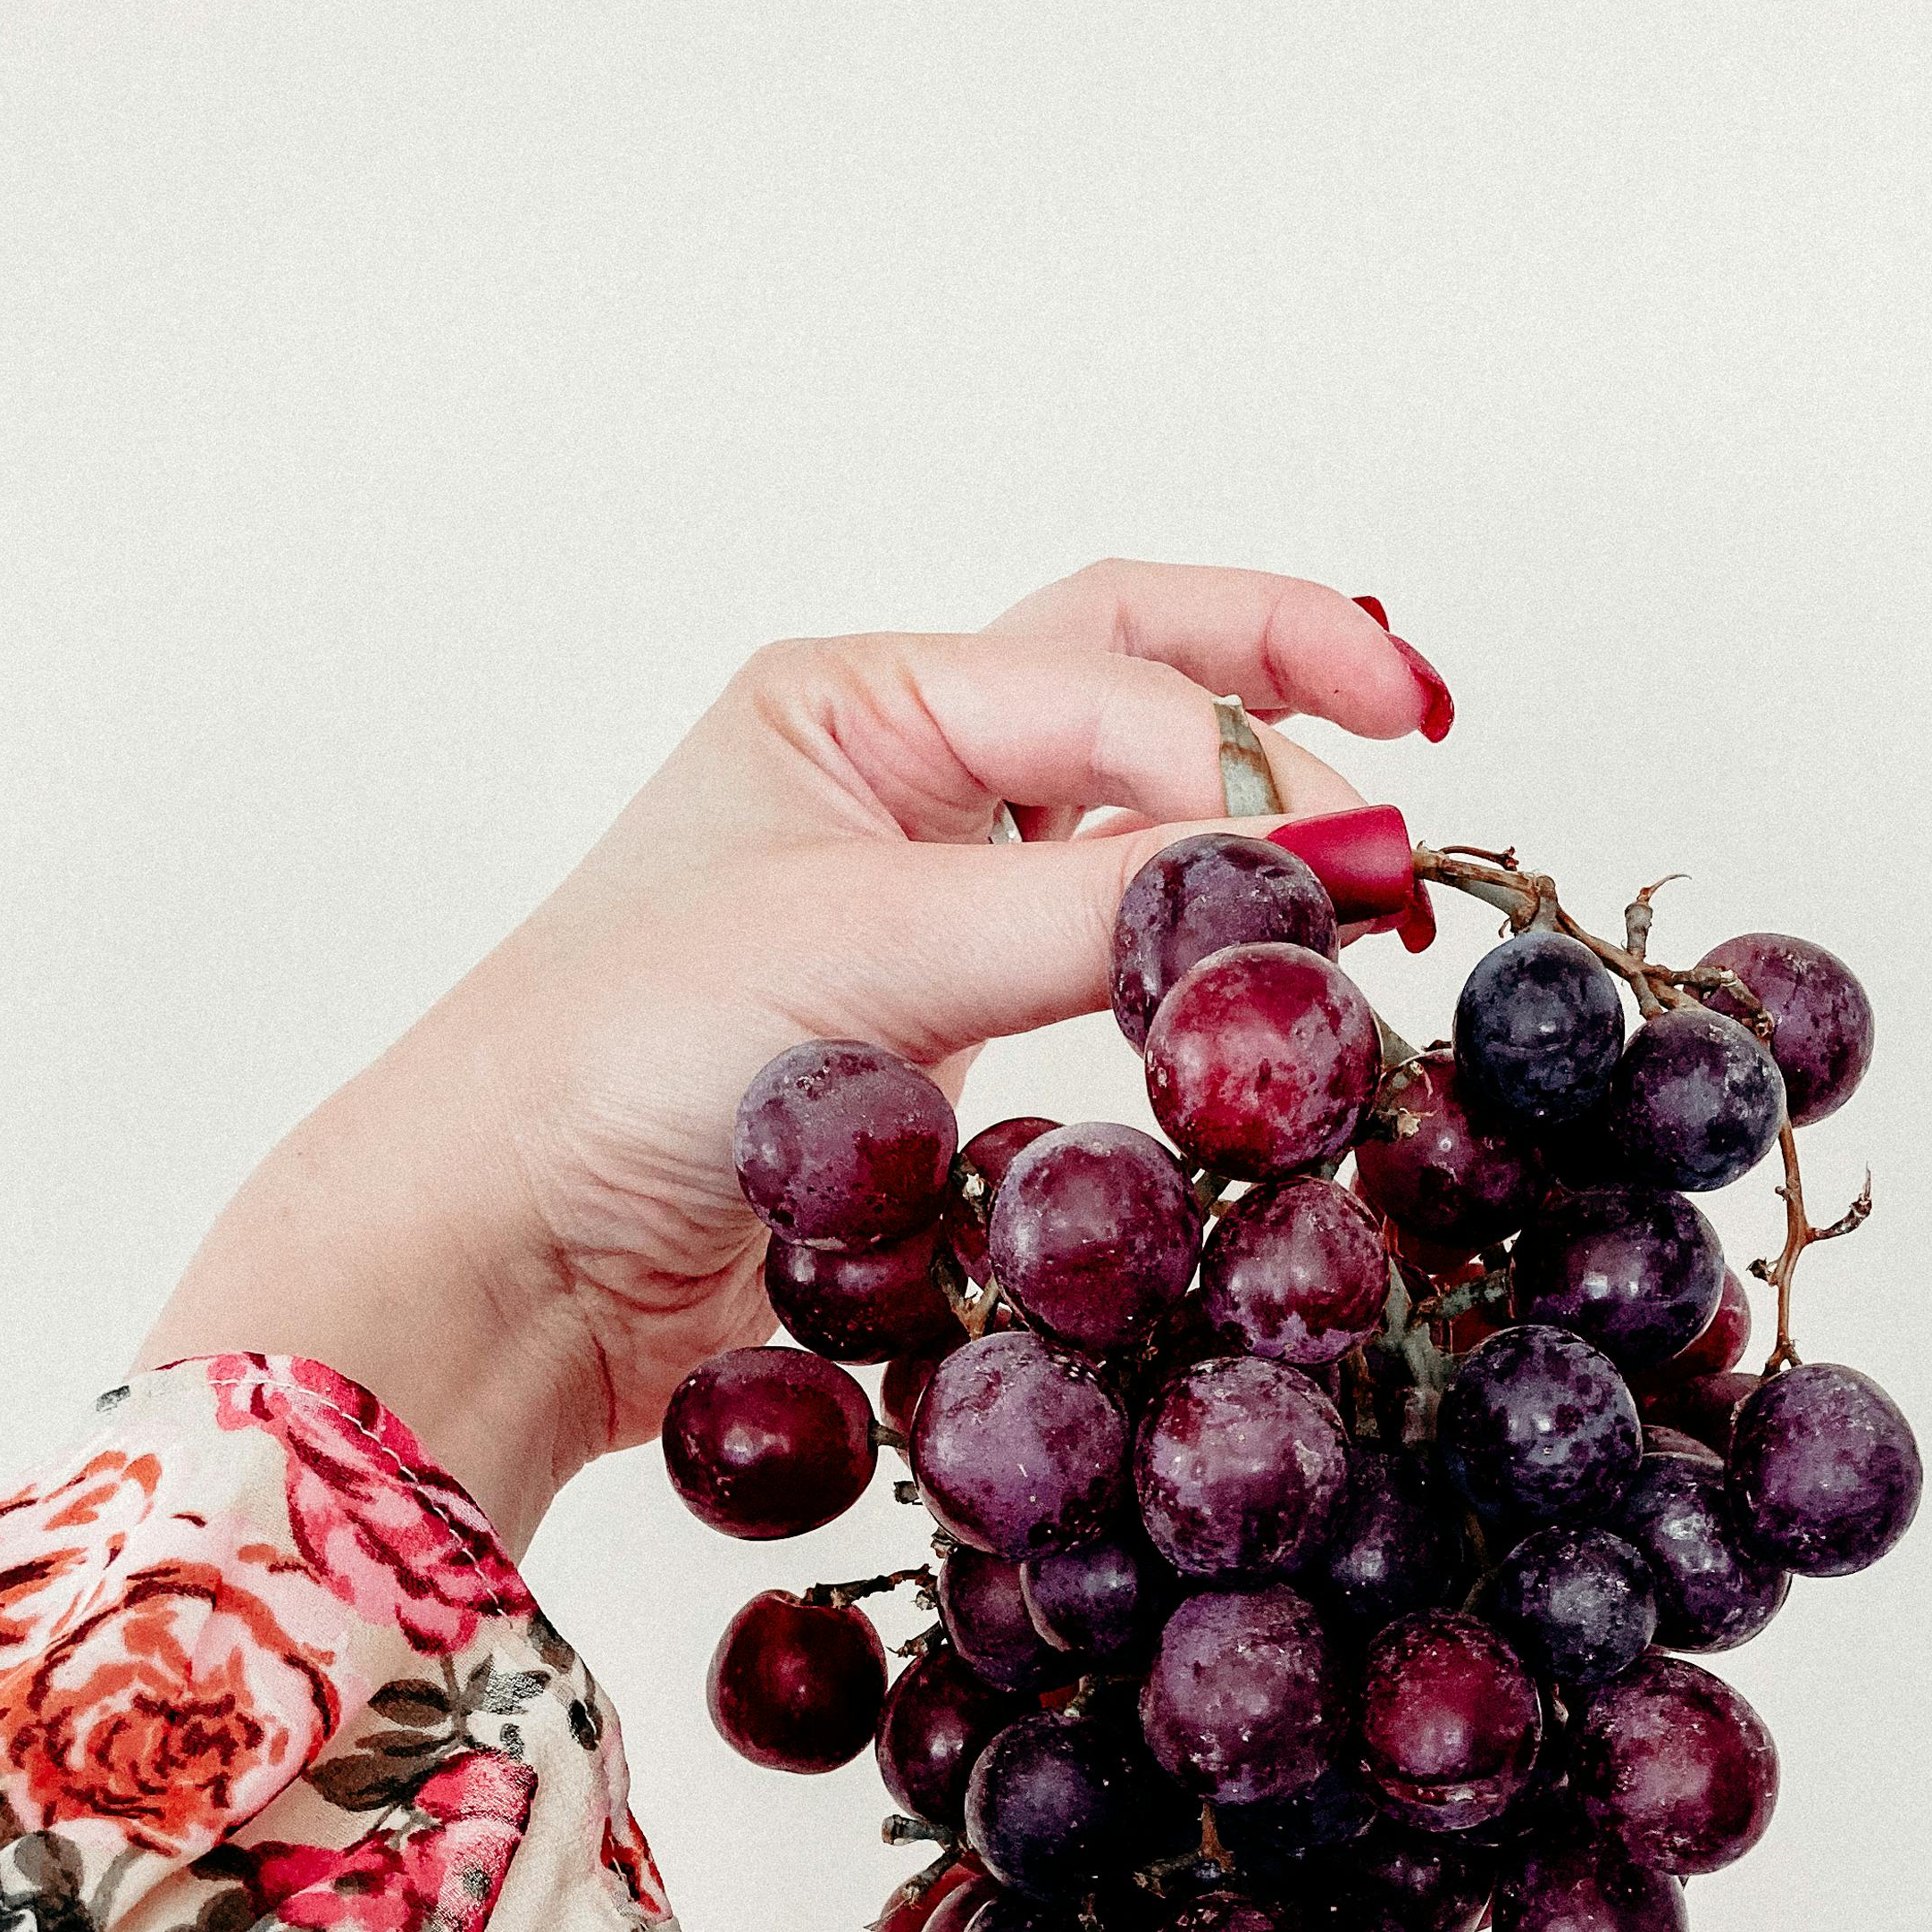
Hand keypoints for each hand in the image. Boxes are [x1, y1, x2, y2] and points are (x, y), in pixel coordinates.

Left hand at [138, 562, 1450, 1552]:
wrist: (505, 1263)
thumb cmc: (613, 1059)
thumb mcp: (872, 941)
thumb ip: (1111, 902)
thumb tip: (1335, 859)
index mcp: (853, 702)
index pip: (1110, 668)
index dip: (1253, 747)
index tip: (1361, 856)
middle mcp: (891, 790)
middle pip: (1137, 685)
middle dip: (1285, 690)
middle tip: (1426, 735)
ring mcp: (919, 925)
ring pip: (1131, 841)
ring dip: (1251, 841)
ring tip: (1367, 890)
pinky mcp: (938, 1055)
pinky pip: (1099, 981)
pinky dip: (1192, 976)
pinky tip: (1256, 1003)